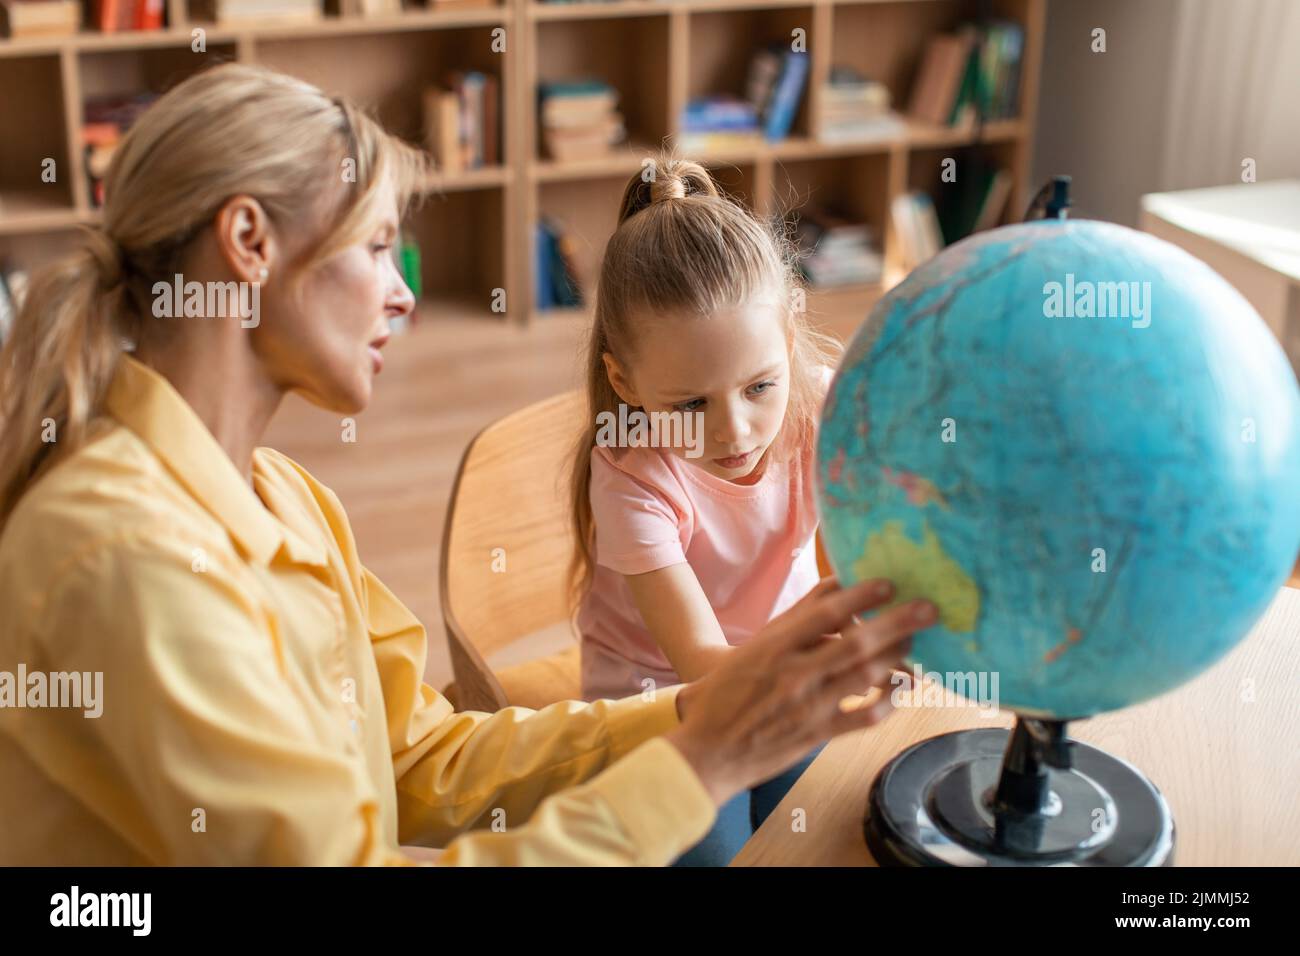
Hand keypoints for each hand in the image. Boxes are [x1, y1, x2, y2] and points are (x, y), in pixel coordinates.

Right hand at [666, 577, 933, 806]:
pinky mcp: (817, 735)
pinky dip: (886, 702)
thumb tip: (836, 585)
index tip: (889, 583)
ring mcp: (807, 706)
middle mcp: (793, 673)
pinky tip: (899, 689)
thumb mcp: (755, 646)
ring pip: (864, 677)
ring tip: (914, 643)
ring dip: (896, 658)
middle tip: (928, 609)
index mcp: (774, 646)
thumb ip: (795, 617)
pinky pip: (862, 717)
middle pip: (855, 644)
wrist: (708, 749)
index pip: (824, 614)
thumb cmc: (729, 692)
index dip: (860, 597)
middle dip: (896, 624)